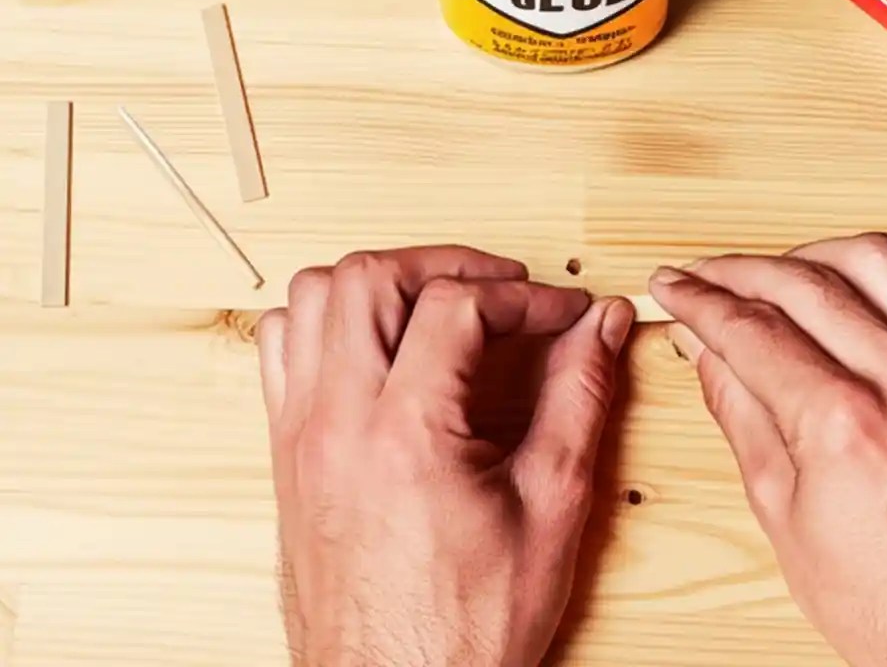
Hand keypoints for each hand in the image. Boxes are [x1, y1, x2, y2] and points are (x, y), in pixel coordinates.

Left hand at [255, 246, 634, 666]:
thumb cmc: (465, 627)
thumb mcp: (550, 509)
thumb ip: (579, 400)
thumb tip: (602, 329)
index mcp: (407, 433)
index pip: (457, 305)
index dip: (525, 295)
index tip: (564, 315)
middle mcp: (336, 422)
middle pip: (369, 276)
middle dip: (447, 264)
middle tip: (503, 288)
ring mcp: (299, 436)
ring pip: (309, 300)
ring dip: (380, 283)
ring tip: (440, 306)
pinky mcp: (286, 456)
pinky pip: (279, 350)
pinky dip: (326, 323)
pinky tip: (378, 347)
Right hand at [649, 234, 886, 666]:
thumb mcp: (781, 515)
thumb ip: (741, 413)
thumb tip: (707, 350)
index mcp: (843, 424)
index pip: (751, 328)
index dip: (699, 301)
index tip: (675, 287)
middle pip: (803, 283)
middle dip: (739, 271)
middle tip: (705, 275)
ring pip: (878, 258)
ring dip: (814, 252)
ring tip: (779, 270)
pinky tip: (868, 267)